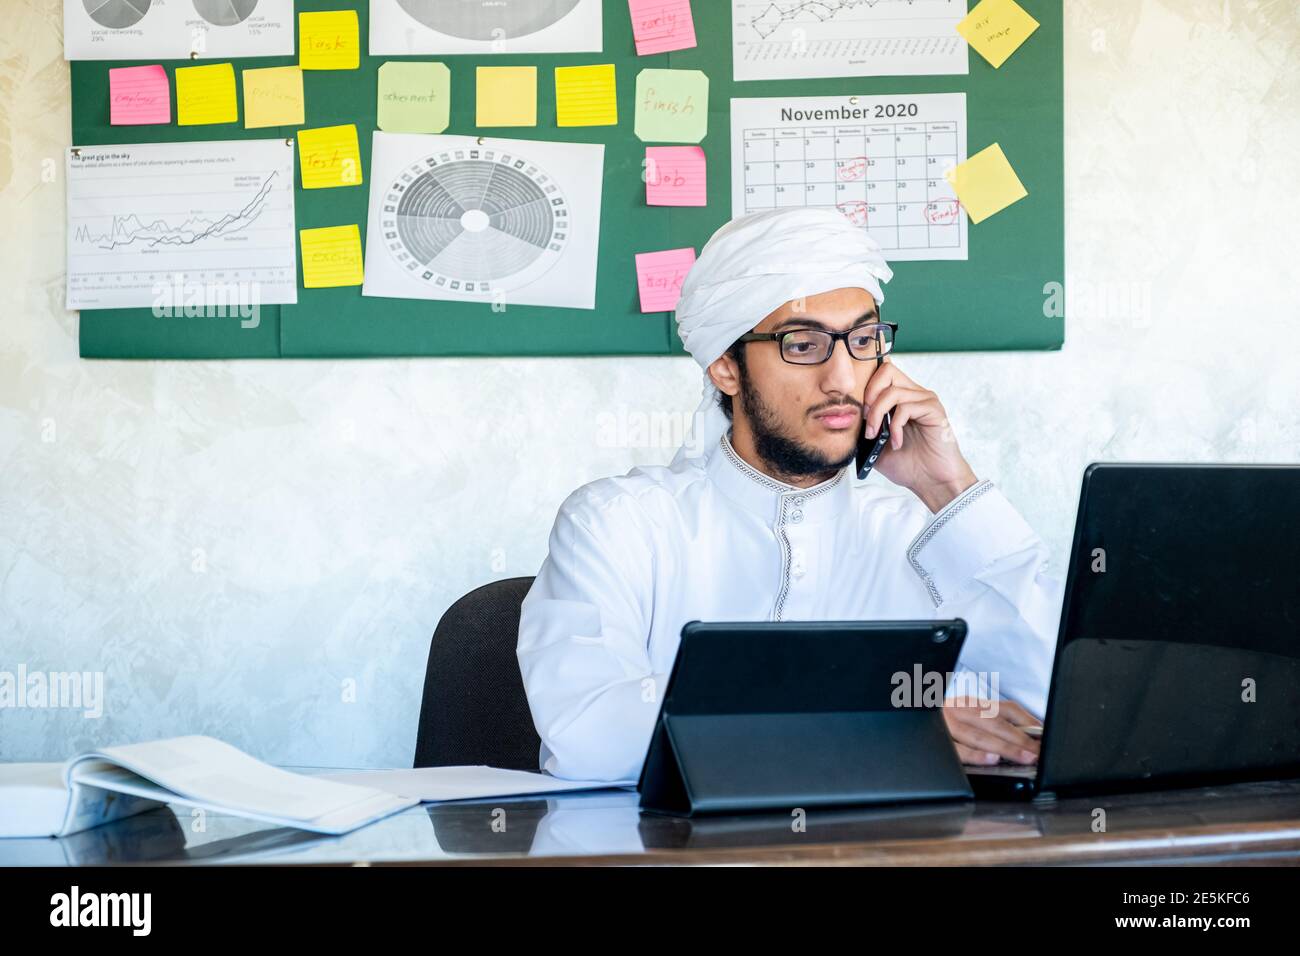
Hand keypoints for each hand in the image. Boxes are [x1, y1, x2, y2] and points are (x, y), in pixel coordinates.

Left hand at [862, 358, 977, 511]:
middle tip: (865, 418)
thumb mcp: (875, 446)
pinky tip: (897, 443)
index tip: (858, 412)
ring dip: (877, 414)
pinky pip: (906, 407)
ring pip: (893, 391)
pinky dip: (895, 427)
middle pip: (887, 370)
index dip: (864, 386)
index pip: (880, 373)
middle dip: (869, 393)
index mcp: (900, 398)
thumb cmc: (908, 465)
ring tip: (875, 436)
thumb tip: (846, 417)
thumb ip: (863, 428)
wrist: (931, 482)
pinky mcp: (934, 410)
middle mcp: (914, 394)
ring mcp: (925, 400)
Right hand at [943, 697, 1040, 765]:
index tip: (1044, 739)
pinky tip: (990, 759)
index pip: (1006, 708)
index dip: (1028, 723)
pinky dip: (976, 755)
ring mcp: (948, 723)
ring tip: (1022, 757)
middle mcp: (962, 709)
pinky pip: (958, 749)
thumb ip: (996, 723)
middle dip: (1019, 739)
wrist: (909, 714)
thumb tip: (1031, 735)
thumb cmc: (947, 722)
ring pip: (979, 735)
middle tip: (1037, 753)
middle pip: (995, 723)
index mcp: (974, 703)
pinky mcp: (938, 739)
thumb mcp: (971, 715)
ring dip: (1003, 747)